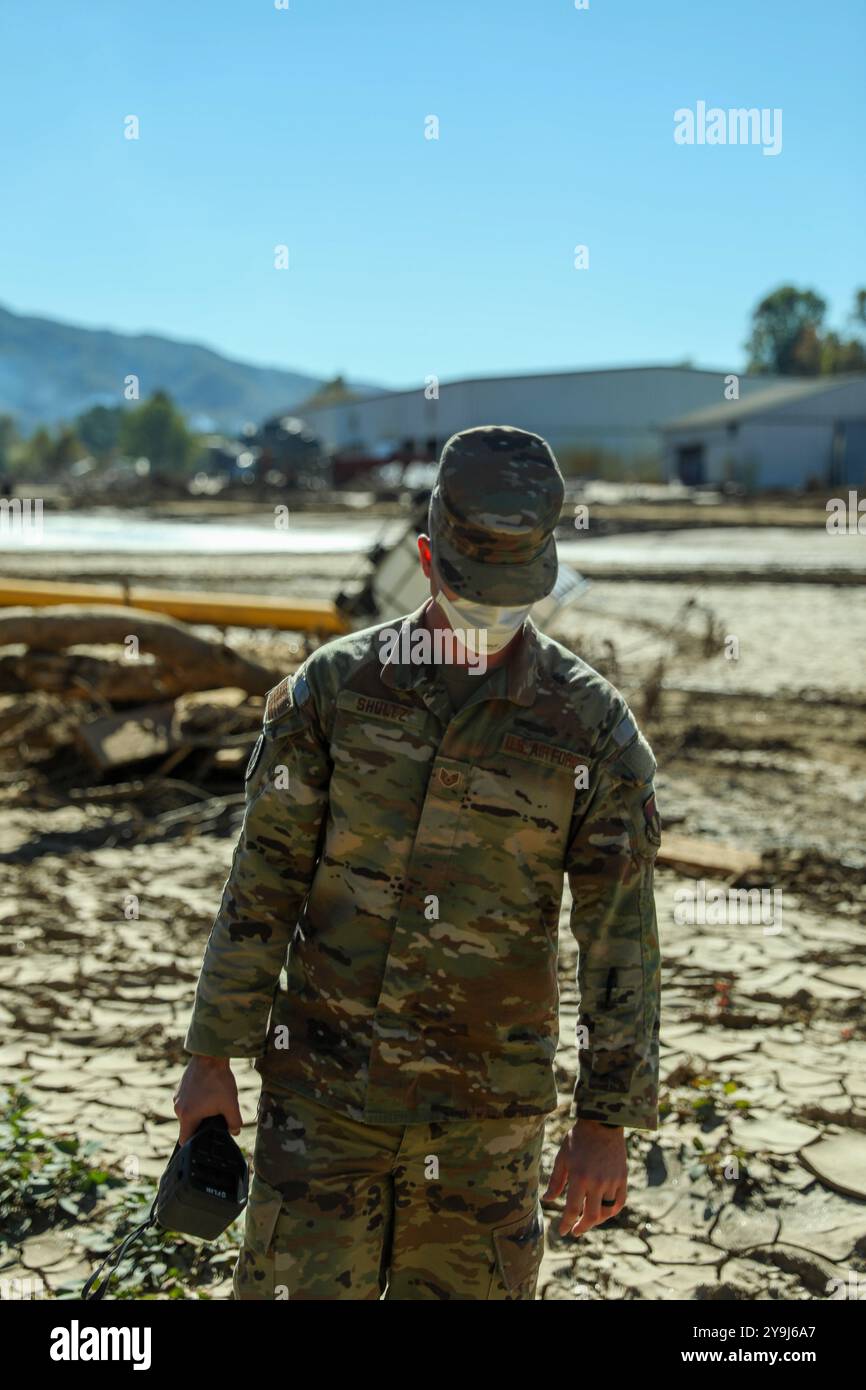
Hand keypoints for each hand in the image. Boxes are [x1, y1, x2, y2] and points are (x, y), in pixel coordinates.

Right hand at [173, 1055, 243, 1144]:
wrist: (210, 1055)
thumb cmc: (219, 1080)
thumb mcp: (231, 1104)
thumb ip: (234, 1122)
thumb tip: (235, 1132)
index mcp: (187, 1116)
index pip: (185, 1140)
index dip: (194, 1144)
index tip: (205, 1141)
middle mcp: (178, 1108)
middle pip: (188, 1126)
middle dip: (201, 1124)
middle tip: (216, 1117)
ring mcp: (178, 1096)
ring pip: (188, 1112)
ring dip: (200, 1111)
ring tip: (214, 1101)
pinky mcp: (180, 1087)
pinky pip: (188, 1101)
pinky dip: (197, 1101)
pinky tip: (209, 1092)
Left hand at [542, 1119, 627, 1236]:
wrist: (602, 1124)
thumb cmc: (578, 1139)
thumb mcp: (562, 1157)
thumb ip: (556, 1181)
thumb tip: (548, 1200)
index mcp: (579, 1177)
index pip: (572, 1210)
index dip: (566, 1224)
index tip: (562, 1232)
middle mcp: (596, 1182)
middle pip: (591, 1216)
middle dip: (582, 1227)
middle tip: (576, 1231)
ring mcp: (611, 1181)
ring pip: (606, 1211)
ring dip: (596, 1220)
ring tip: (588, 1220)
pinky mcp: (622, 1178)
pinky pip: (619, 1202)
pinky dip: (611, 1211)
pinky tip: (604, 1212)